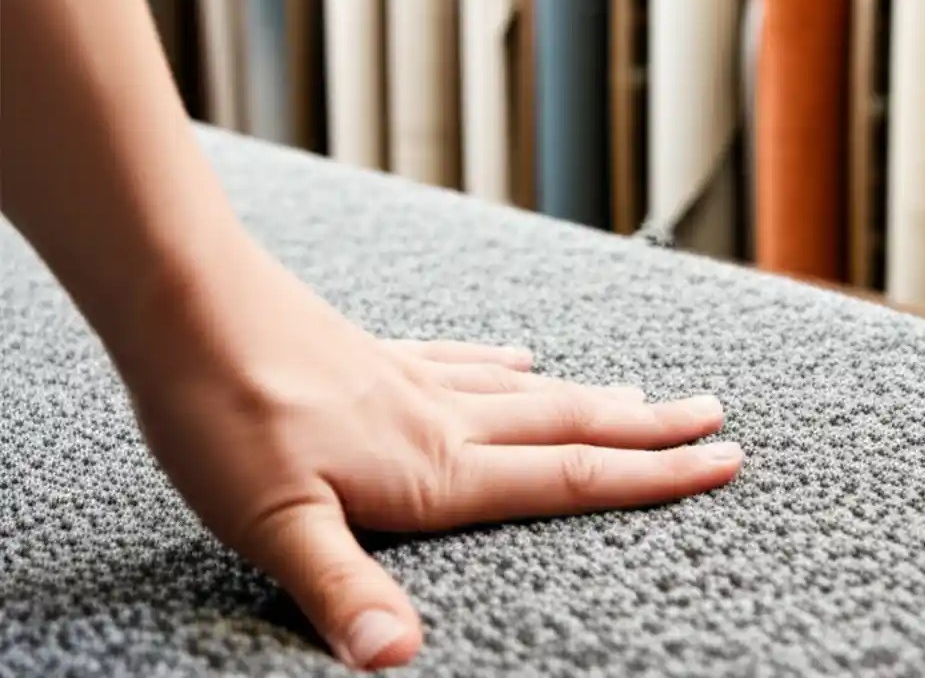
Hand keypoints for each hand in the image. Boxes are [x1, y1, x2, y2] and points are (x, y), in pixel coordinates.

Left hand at [124, 247, 742, 670]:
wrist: (183, 304)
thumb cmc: (225, 415)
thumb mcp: (276, 525)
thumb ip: (345, 592)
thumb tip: (399, 662)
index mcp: (437, 469)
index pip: (569, 478)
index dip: (651, 477)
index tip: (720, 463)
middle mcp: (441, 421)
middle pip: (570, 426)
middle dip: (649, 431)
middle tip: (715, 418)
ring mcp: (411, 382)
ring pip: (527, 394)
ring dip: (593, 398)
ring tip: (641, 397)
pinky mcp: (376, 357)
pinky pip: (459, 361)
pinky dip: (501, 365)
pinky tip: (517, 356)